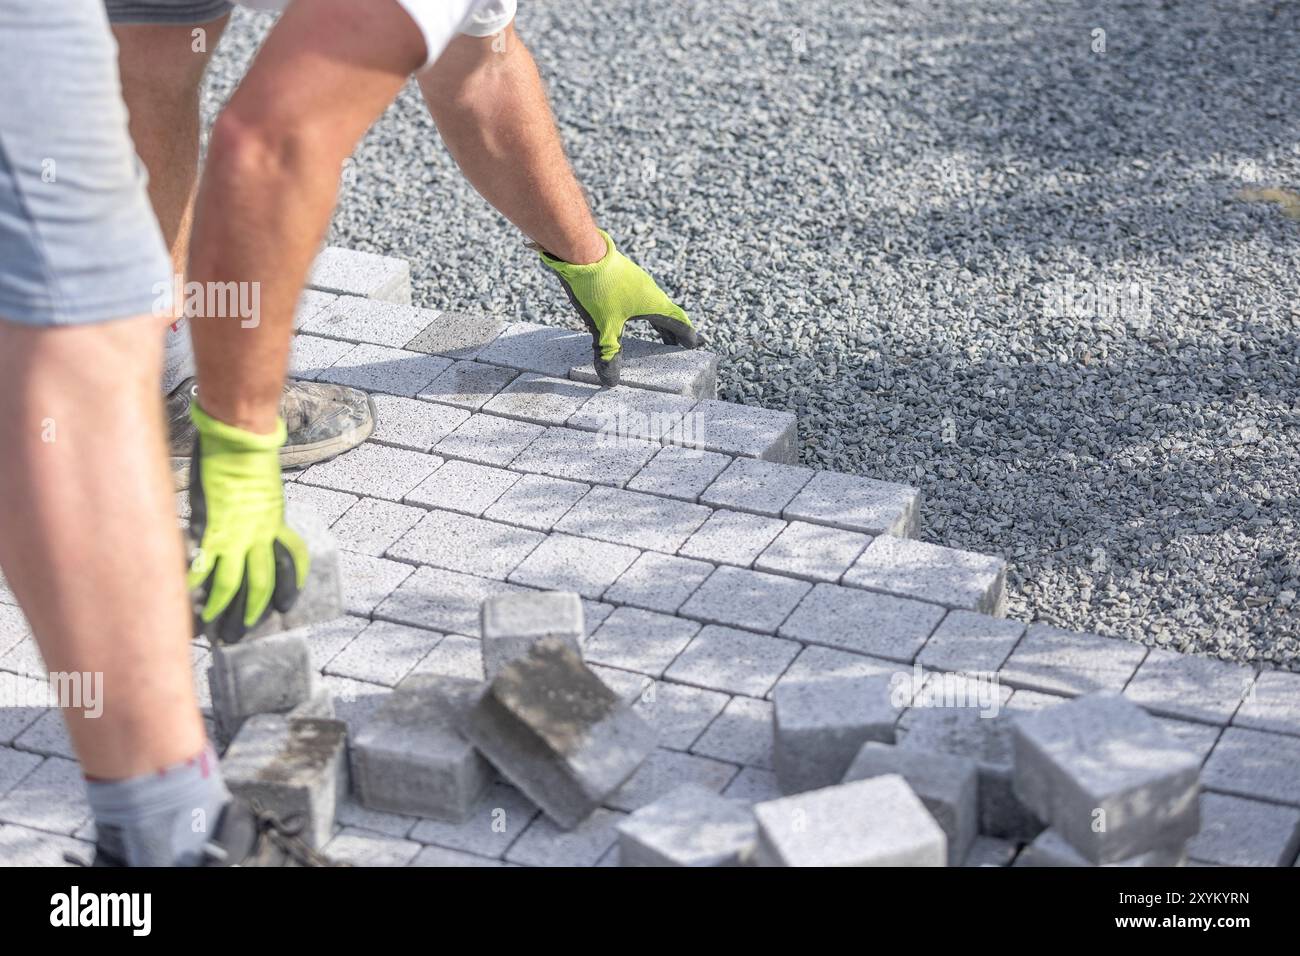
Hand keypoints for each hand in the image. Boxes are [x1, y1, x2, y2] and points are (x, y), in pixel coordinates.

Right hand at [186, 403, 308, 643]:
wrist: (241, 440)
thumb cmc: (249, 455)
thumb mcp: (263, 486)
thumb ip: (256, 507)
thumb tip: (245, 523)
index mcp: (276, 522)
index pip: (294, 558)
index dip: (295, 581)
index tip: (289, 602)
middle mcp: (261, 533)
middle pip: (264, 580)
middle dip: (255, 608)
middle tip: (245, 628)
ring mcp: (238, 533)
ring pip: (236, 581)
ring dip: (225, 605)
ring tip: (213, 623)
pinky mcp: (215, 528)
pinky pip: (206, 563)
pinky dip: (196, 581)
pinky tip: (187, 596)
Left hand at [539, 229, 696, 386]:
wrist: (581, 253)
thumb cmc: (598, 289)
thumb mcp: (604, 327)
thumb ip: (608, 354)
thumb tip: (611, 381)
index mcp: (653, 304)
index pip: (678, 322)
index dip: (686, 336)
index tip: (694, 346)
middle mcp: (649, 291)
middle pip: (667, 314)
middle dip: (673, 332)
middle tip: (679, 345)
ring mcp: (636, 281)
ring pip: (652, 305)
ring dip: (658, 321)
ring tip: (659, 334)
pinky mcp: (622, 275)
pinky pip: (640, 297)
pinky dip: (643, 311)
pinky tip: (630, 314)